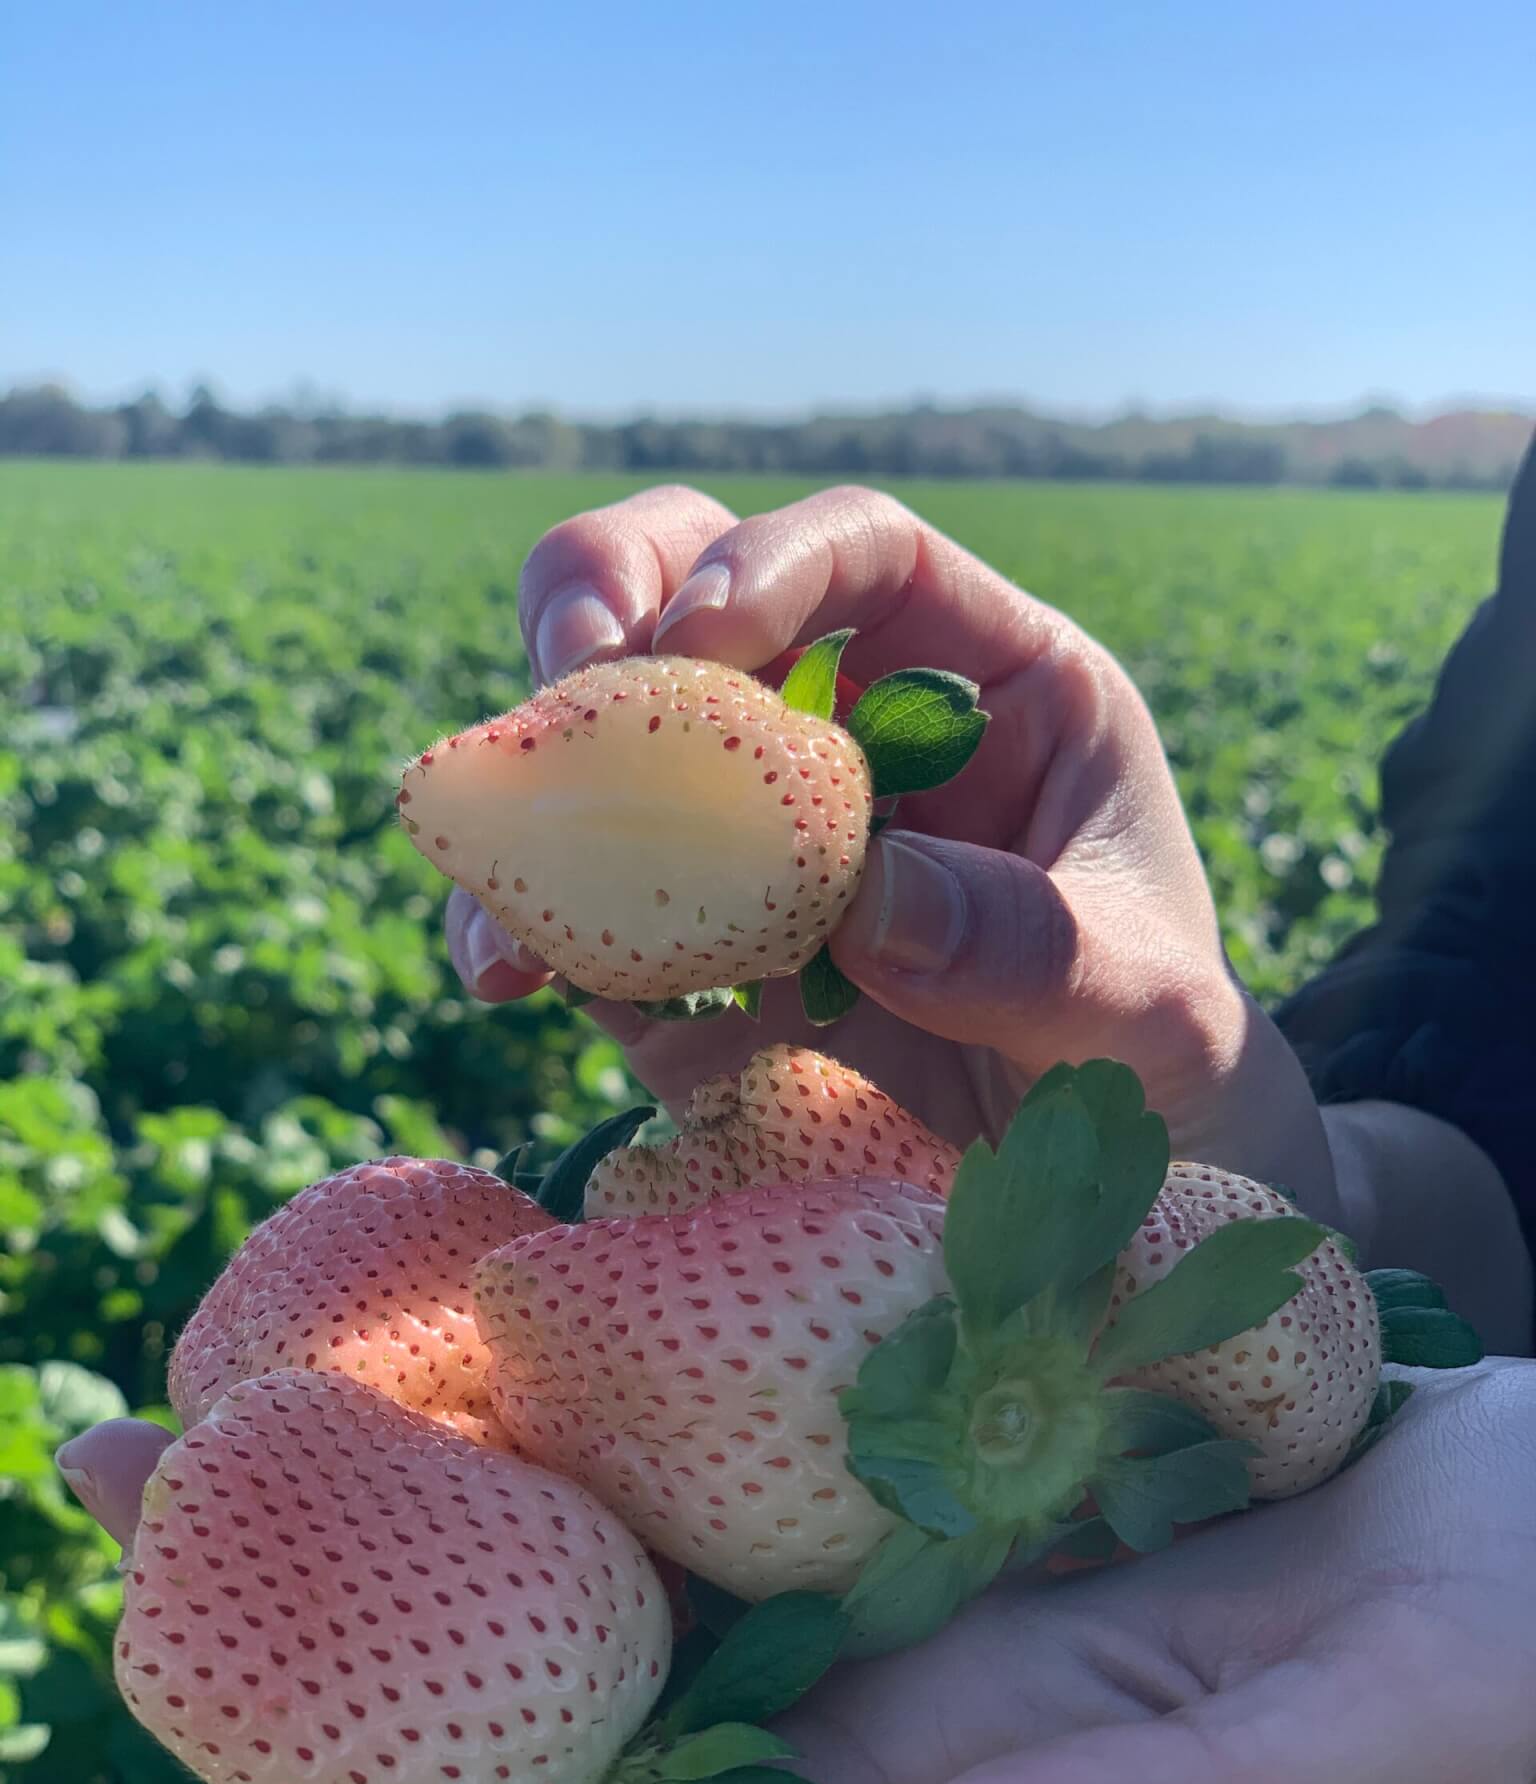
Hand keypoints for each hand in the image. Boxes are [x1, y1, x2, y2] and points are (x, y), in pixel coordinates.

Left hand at [63, 1360, 1535, 1783]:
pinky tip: (455, 1270)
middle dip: (296, 1645)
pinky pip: (699, 1385)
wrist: (1507, 1507)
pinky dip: (566, 1346)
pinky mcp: (900, 1408)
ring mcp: (855, 1535)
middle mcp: (839, 1674)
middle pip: (525, 1700)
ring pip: (580, 1521)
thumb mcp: (1348, 1748)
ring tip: (190, 1380)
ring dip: (388, 1461)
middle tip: (91, 1499)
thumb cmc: (1466, 1651)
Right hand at [447, 483, 1339, 1219]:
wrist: (1113, 1199)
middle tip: (563, 680)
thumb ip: (1038, 950)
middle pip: (698, 591)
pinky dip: (538, 929)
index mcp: (993, 691)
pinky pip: (596, 908)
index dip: (772, 560)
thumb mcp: (1151, 1008)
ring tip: (506, 879)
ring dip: (537, 790)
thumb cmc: (1163, 1061)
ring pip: (613, 744)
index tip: (703, 636)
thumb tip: (865, 900)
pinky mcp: (702, 950)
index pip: (872, 556)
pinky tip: (516, 973)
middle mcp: (859, 736)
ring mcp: (764, 840)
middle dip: (603, 607)